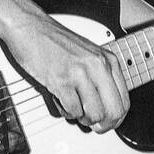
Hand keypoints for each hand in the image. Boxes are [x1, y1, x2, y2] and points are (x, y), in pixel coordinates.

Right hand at [3, 9, 129, 131]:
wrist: (29, 27)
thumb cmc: (53, 41)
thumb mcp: (88, 55)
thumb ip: (100, 77)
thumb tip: (105, 108)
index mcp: (107, 60)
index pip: (124, 101)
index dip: (116, 119)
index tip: (108, 123)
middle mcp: (97, 66)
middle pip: (114, 112)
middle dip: (104, 125)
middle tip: (93, 125)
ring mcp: (80, 74)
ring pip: (94, 115)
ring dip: (83, 119)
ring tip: (74, 109)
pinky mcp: (61, 81)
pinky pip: (72, 111)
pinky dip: (66, 112)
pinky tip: (61, 101)